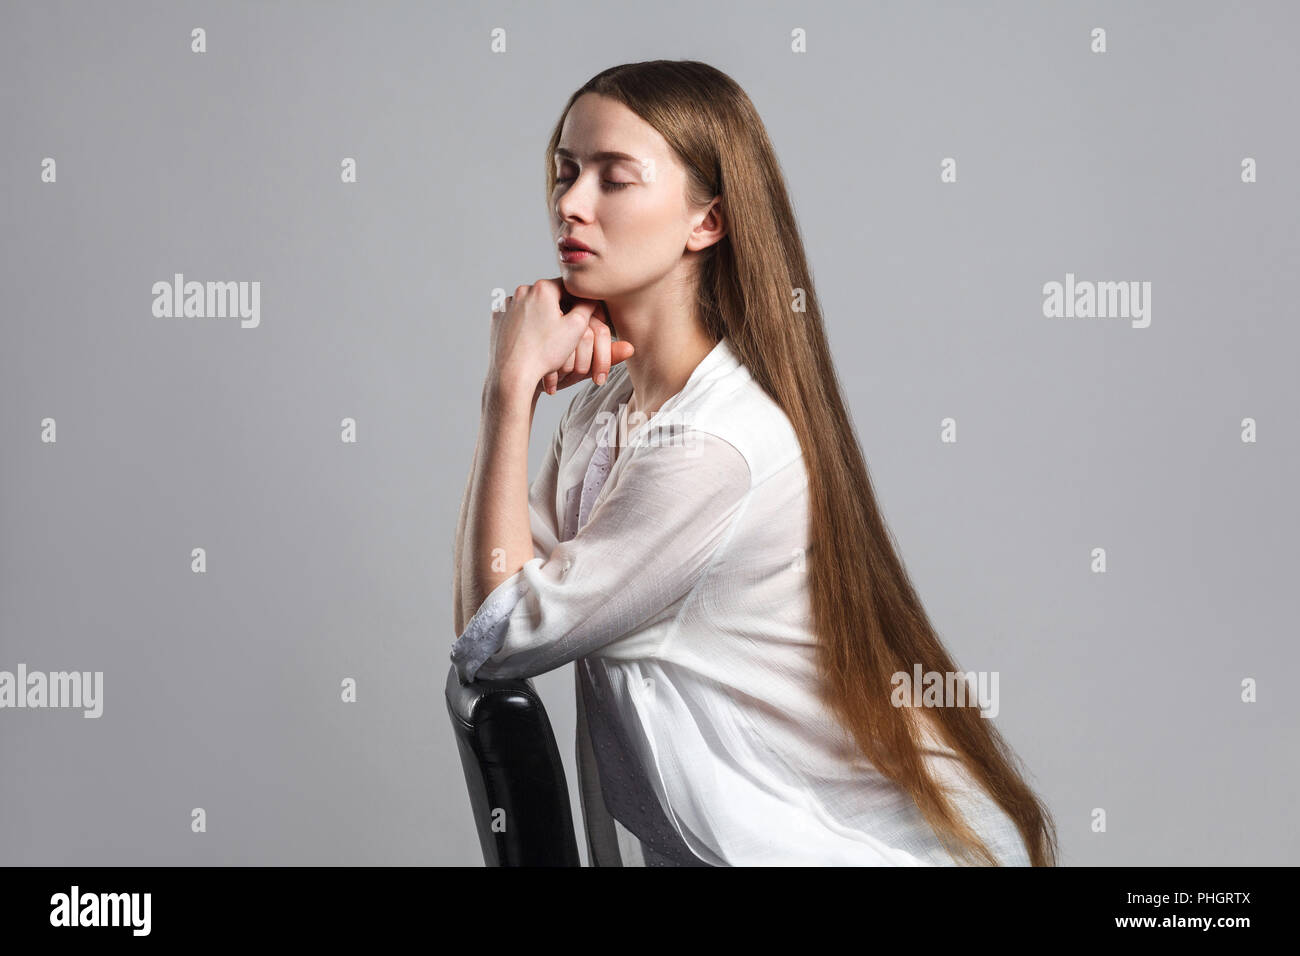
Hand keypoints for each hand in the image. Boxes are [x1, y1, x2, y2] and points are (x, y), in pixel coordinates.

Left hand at [486, 278, 632, 396]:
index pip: (568, 288)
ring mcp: (506, 305)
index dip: (579, 301)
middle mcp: (521, 291)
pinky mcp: (497, 319)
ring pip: (532, 306)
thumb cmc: (545, 353)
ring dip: (542, 317)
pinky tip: (532, 340)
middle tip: (566, 329)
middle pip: (548, 297)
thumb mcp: (577, 327)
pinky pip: (517, 318)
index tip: (583, 313)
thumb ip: (586, 306)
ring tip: (549, 337)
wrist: (513, 374)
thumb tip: (589, 298)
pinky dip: (526, 325)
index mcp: (542, 288)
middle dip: (559, 310)